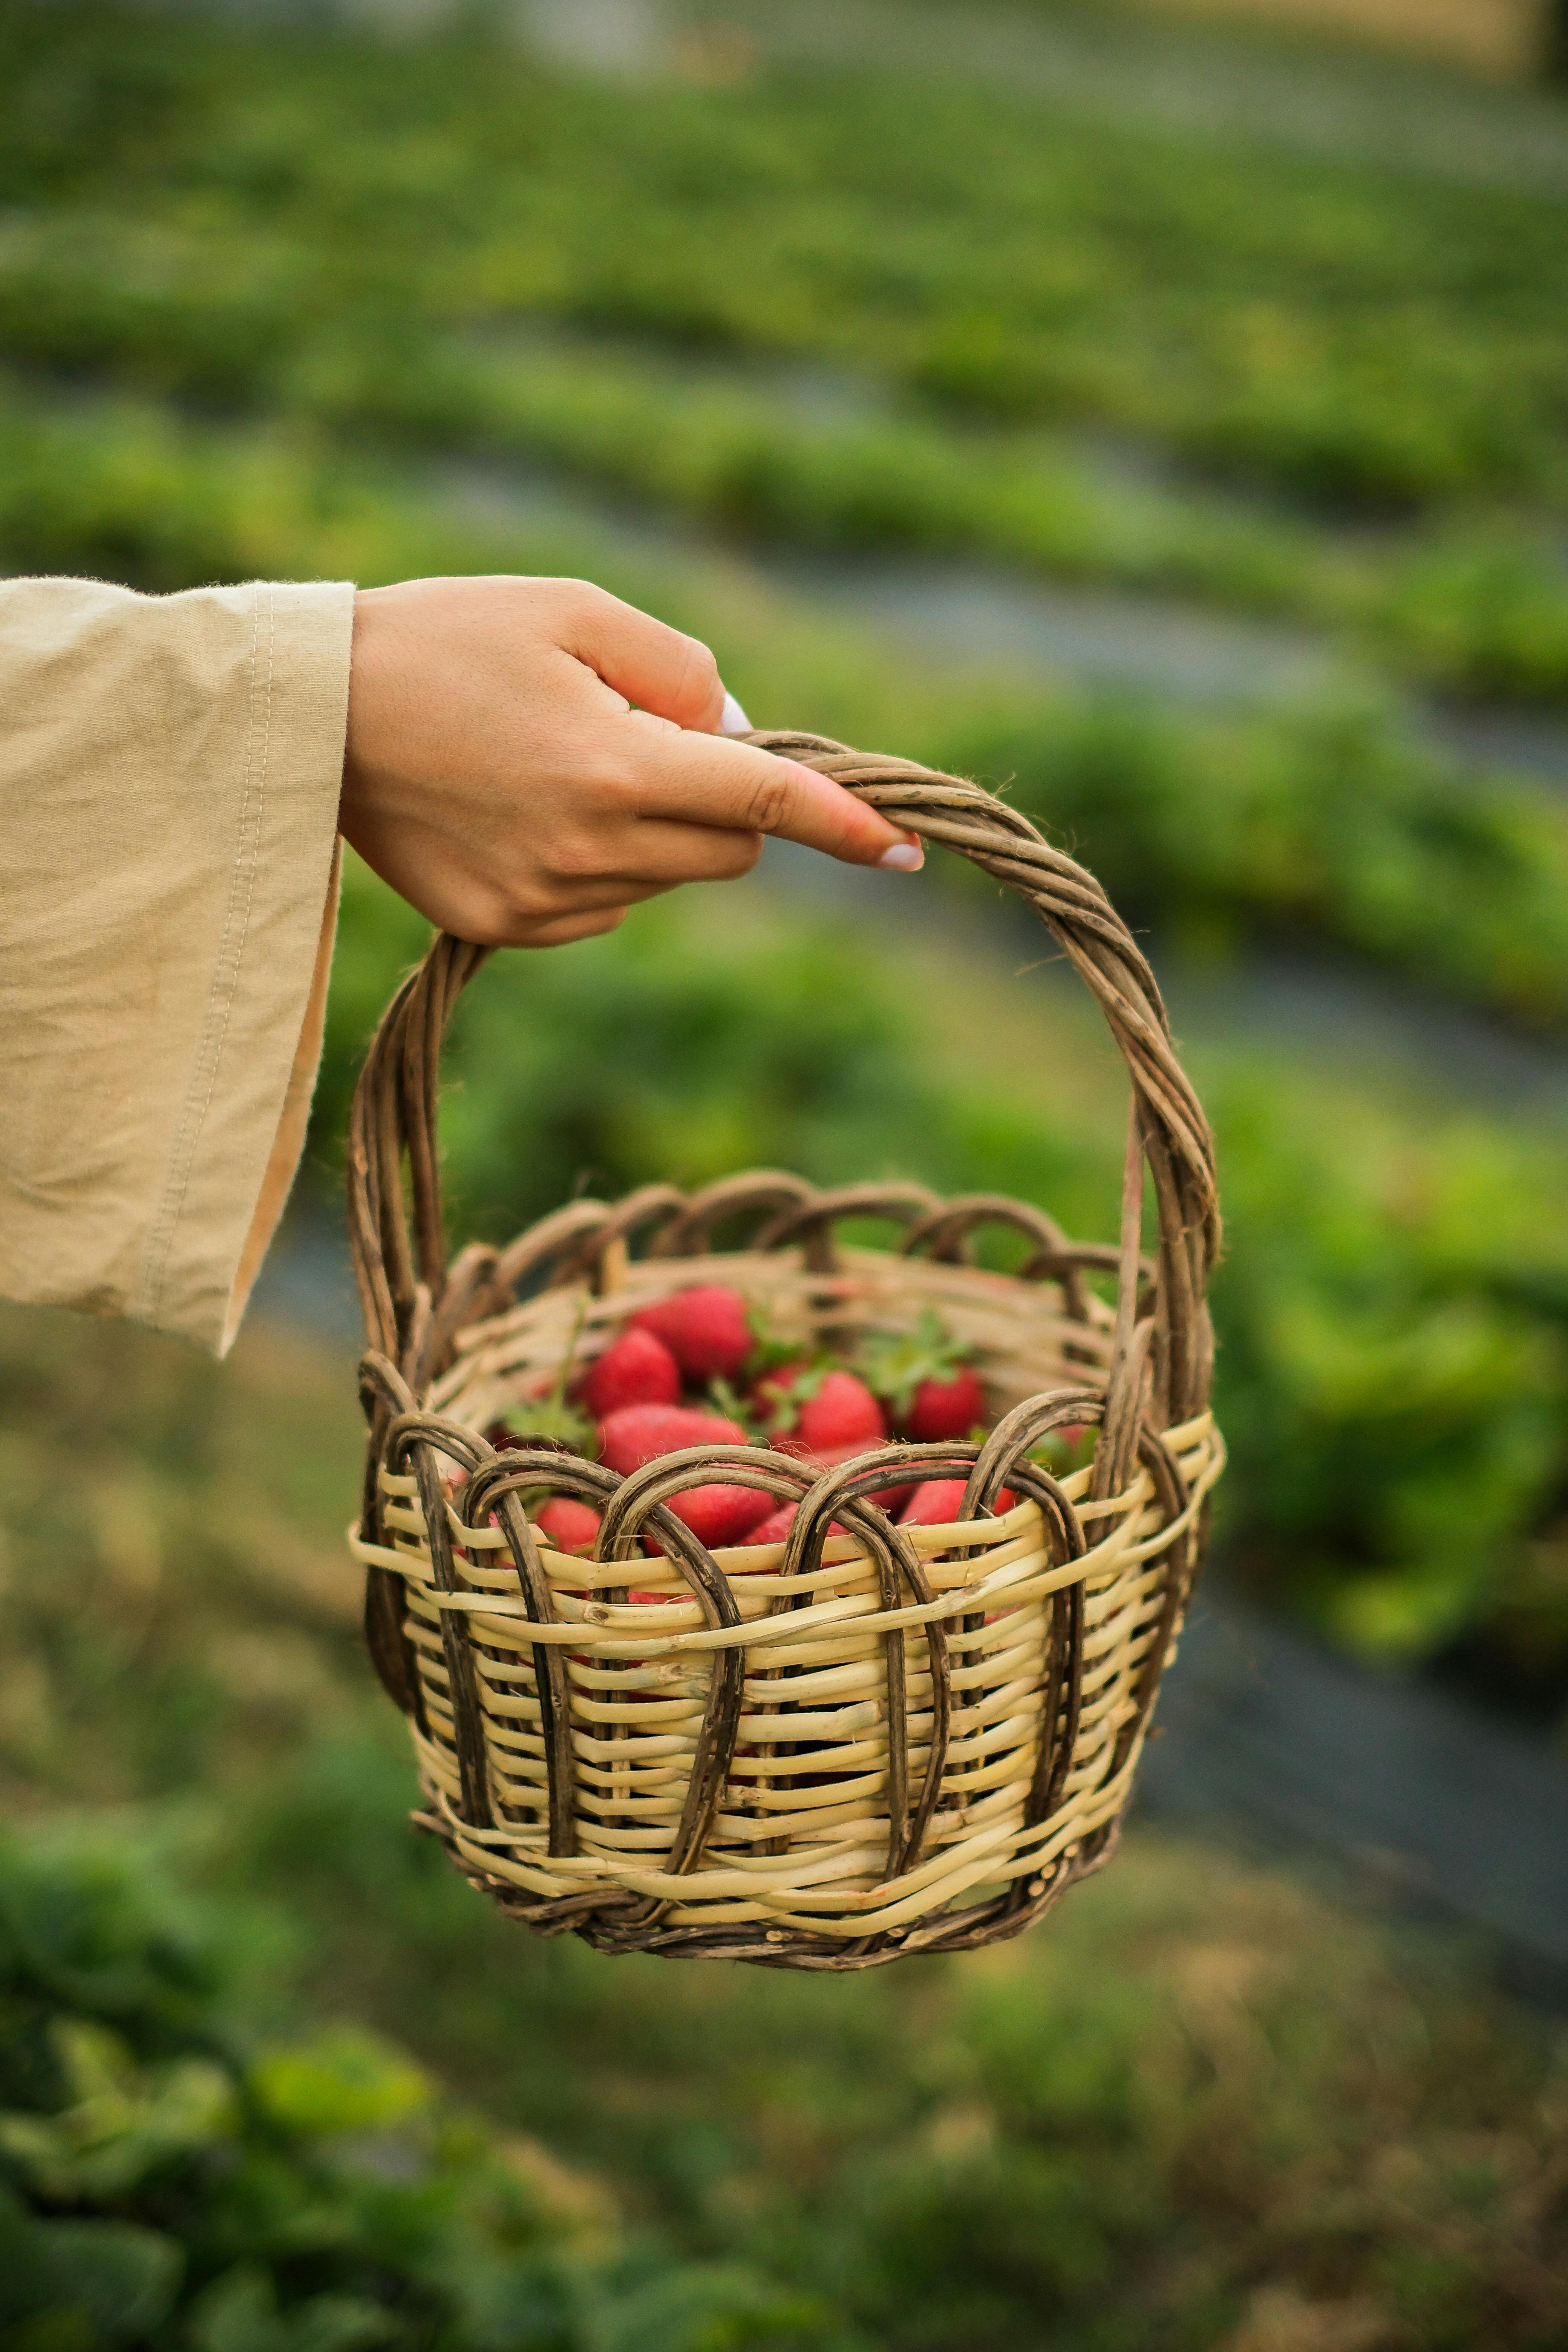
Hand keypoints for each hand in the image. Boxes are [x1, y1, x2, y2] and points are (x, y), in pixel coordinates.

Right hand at [338, 574, 922, 945]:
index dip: (845, 825)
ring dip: (648, 830)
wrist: (313, 714)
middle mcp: (589, 850)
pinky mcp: (504, 929)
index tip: (906, 851)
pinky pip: (602, 907)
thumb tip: (743, 737)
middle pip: (726, 854)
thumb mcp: (575, 609)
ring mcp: (545, 902)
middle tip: (639, 738)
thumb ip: (681, 671)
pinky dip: (594, 864)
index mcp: (615, 767)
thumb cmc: (447, 638)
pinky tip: (521, 811)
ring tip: (552, 765)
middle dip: (718, 805)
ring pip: (664, 881)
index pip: (763, 804)